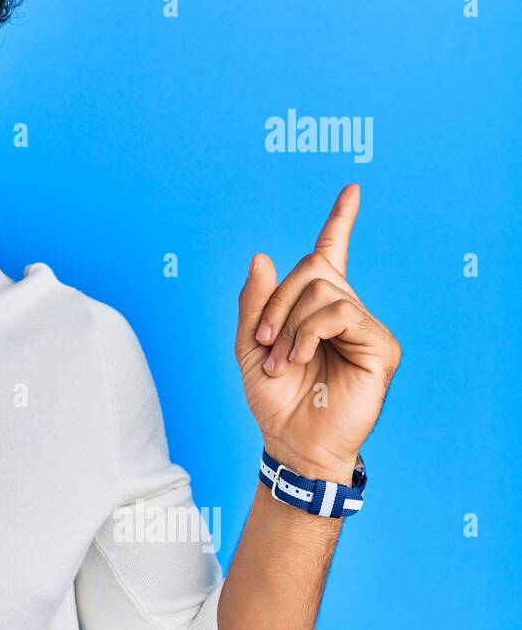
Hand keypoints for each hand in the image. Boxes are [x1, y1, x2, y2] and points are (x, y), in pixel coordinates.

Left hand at [235, 184, 401, 482]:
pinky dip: (310, 333)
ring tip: (282, 361)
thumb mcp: (249, 344)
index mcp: (315, 307)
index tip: (352, 189)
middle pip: (312, 269)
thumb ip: (254, 302)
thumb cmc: (274, 397)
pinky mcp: (381, 345)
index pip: (331, 253)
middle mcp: (345, 310)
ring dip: (289, 325)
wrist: (291, 440)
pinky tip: (301, 358)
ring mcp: (366, 327)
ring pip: (324, 291)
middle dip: (276, 303)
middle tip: (263, 341)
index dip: (341, 220)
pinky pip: (341, 313)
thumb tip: (262, 256)